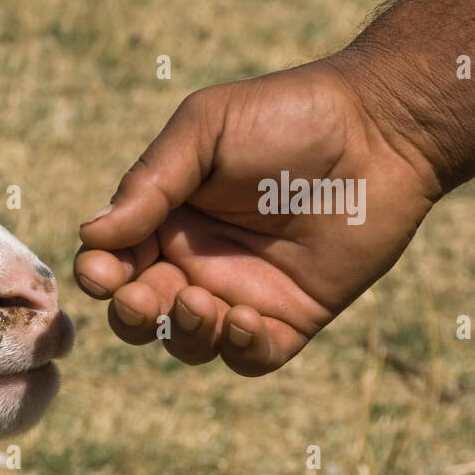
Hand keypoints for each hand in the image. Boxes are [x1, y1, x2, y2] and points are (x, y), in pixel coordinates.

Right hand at [73, 56, 441, 375]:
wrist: (382, 129)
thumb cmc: (289, 116)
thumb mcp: (205, 130)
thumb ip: (149, 182)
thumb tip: (91, 234)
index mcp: (165, 220)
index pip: (112, 264)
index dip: (99, 276)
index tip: (106, 271)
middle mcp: (195, 262)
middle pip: (139, 316)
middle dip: (132, 316)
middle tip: (143, 298)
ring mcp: (242, 293)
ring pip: (188, 343)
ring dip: (183, 333)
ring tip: (203, 301)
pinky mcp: (291, 318)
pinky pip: (250, 358)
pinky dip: (239, 349)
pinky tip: (247, 317)